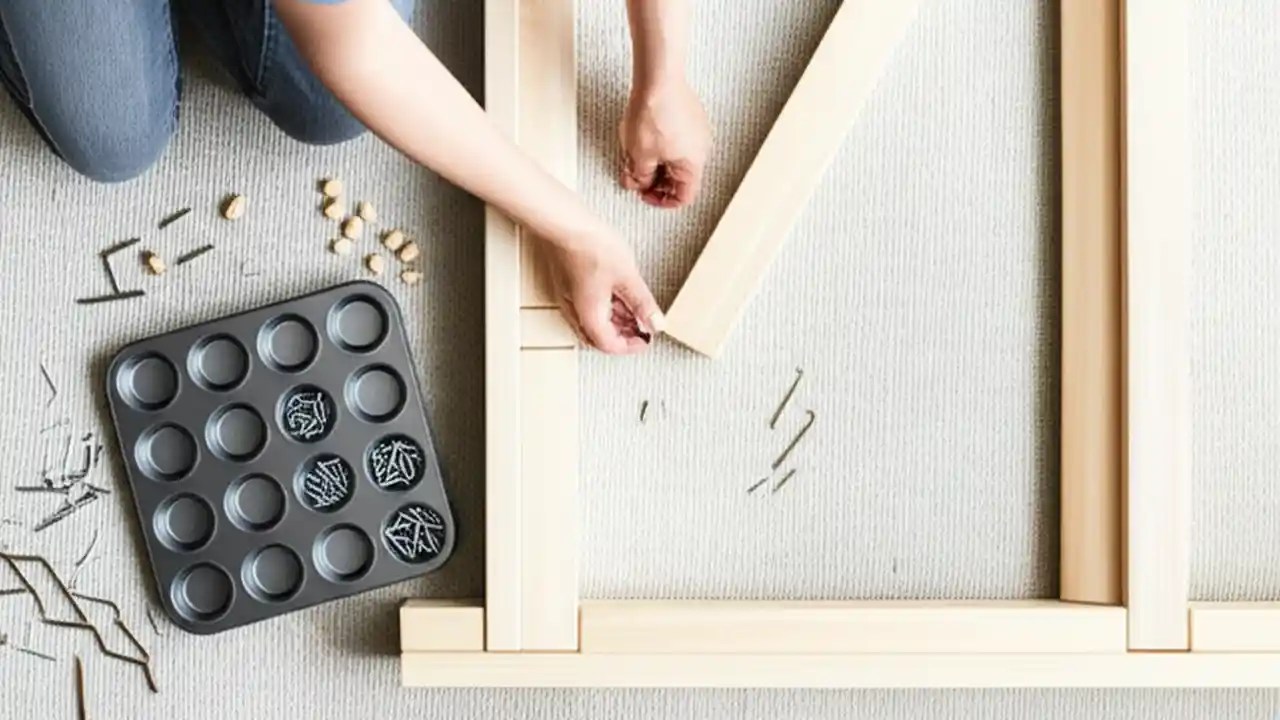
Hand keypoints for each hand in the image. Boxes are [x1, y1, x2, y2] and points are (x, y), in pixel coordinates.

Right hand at [547, 232, 664, 354]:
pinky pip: (586, 307)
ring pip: (592, 322)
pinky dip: (604, 308)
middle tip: (642, 327)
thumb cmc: (590, 246)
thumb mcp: (627, 277)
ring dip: (615, 321)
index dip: (631, 346)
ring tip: (634, 310)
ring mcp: (569, 297)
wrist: (564, 224)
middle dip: (623, 335)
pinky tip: (617, 295)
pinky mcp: (567, 284)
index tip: (646, 338)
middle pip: (599, 337)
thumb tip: (656, 323)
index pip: (610, 346)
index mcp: (589, 315)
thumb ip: (643, 304)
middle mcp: (575, 311)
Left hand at [619, 80, 710, 207]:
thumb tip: (638, 182)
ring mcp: (698, 130)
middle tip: (636, 176)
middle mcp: (701, 149)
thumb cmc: (652, 114)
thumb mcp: (639, 156)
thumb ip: (639, 177)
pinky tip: (645, 137)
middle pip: (680, 177)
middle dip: (656, 180)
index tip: (644, 194)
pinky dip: (662, 145)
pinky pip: (678, 139)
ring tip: (637, 154)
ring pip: (677, 157)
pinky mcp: (691, 115)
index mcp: (694, 165)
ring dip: (657, 162)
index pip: (684, 197)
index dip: (661, 201)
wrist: (658, 78)